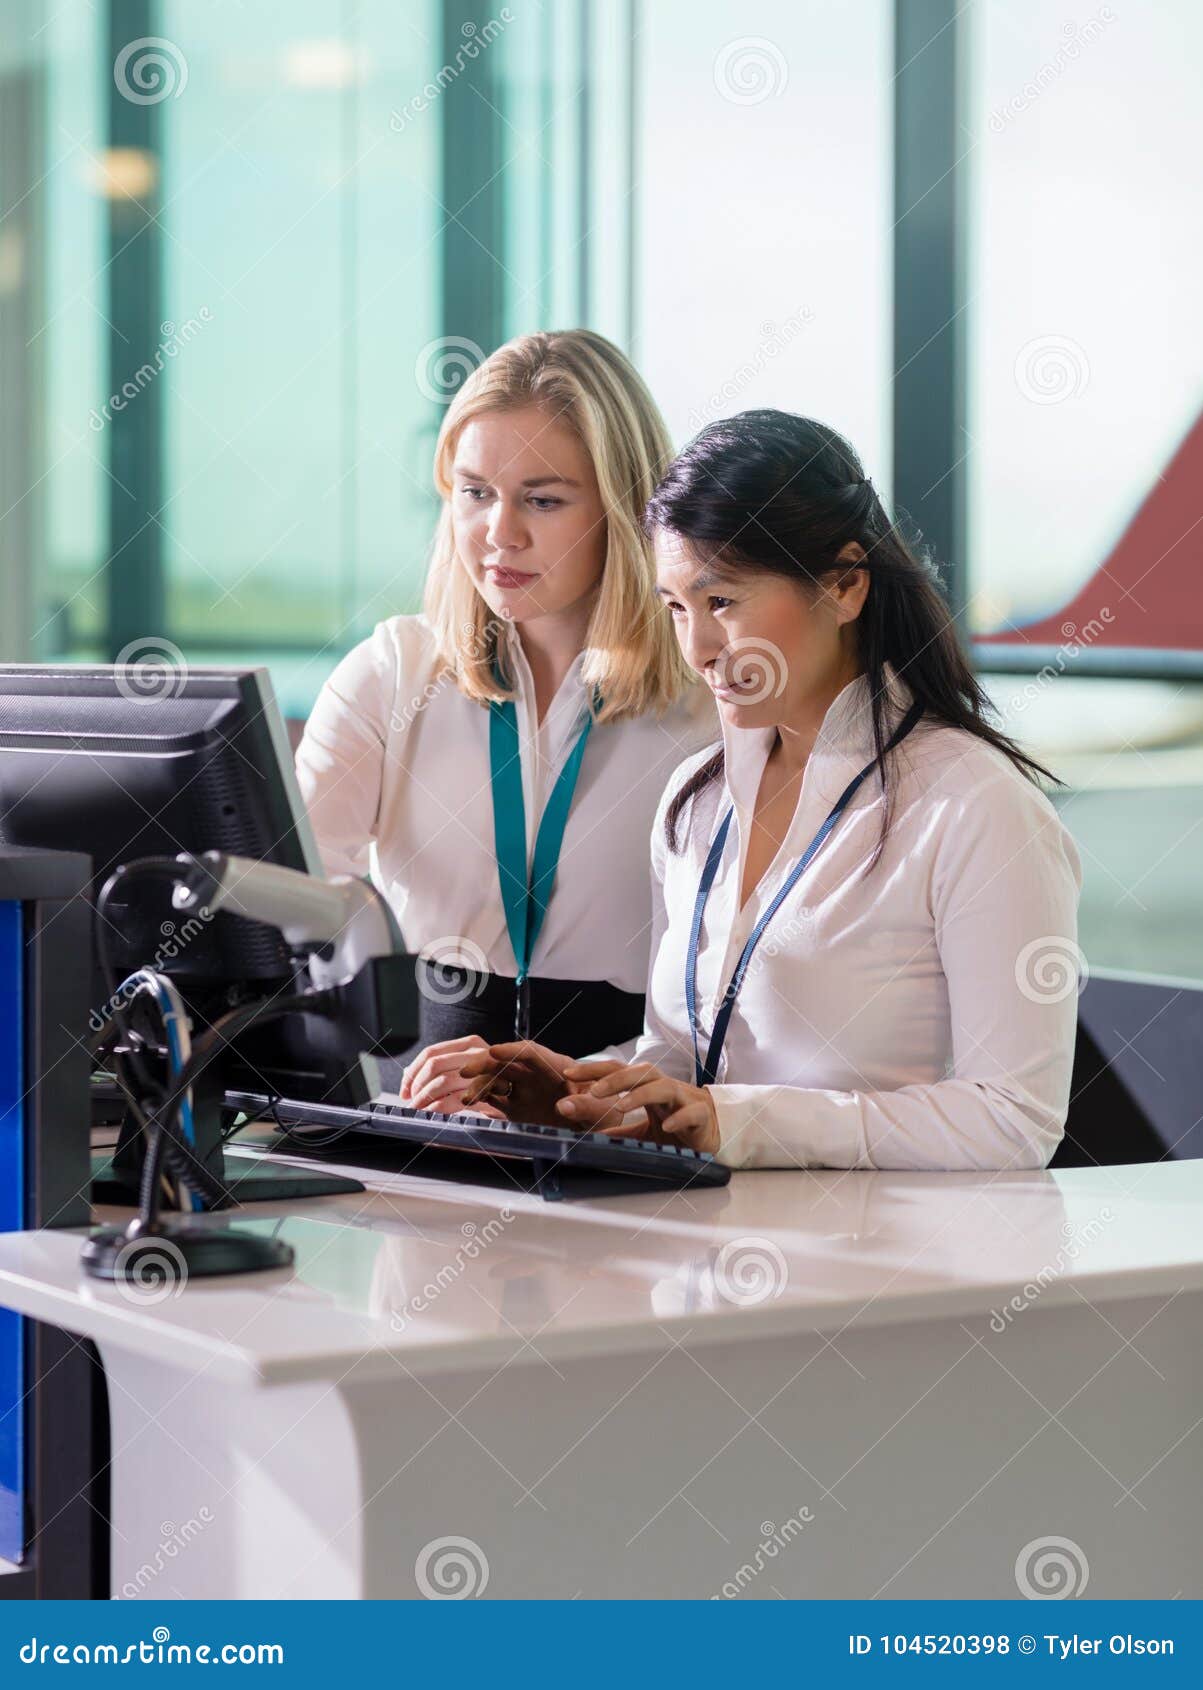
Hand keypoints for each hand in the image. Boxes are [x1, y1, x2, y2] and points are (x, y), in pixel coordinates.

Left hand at [400, 1035, 492, 1113]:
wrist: (527, 1096)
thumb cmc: (493, 1085)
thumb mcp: (467, 1071)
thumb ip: (442, 1068)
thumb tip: (407, 1075)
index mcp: (469, 1044)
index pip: (431, 1052)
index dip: (413, 1072)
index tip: (406, 1089)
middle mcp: (477, 1052)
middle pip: (434, 1065)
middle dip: (418, 1086)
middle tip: (412, 1101)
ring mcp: (485, 1070)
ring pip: (442, 1081)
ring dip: (425, 1098)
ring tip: (421, 1109)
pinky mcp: (489, 1091)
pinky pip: (455, 1099)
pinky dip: (439, 1107)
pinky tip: (434, 1112)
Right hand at [459, 1042, 627, 1129]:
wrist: (601, 1128)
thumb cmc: (606, 1111)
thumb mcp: (604, 1110)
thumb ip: (585, 1106)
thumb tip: (563, 1106)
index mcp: (559, 1067)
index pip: (532, 1052)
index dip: (512, 1050)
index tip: (493, 1051)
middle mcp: (538, 1075)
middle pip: (508, 1062)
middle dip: (485, 1064)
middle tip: (466, 1071)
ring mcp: (526, 1089)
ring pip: (497, 1079)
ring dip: (480, 1085)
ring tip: (467, 1099)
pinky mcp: (518, 1106)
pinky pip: (496, 1097)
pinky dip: (482, 1098)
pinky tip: (471, 1104)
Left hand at [558, 1061, 720, 1154]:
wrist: (713, 1133)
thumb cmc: (676, 1126)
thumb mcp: (642, 1131)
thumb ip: (619, 1131)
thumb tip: (590, 1135)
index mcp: (646, 1086)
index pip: (618, 1071)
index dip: (594, 1070)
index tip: (568, 1073)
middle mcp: (663, 1086)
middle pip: (639, 1072)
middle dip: (614, 1079)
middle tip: (592, 1092)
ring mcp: (683, 1098)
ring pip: (662, 1086)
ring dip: (640, 1094)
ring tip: (620, 1106)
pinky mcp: (700, 1115)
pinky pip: (690, 1112)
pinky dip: (678, 1118)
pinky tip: (665, 1126)